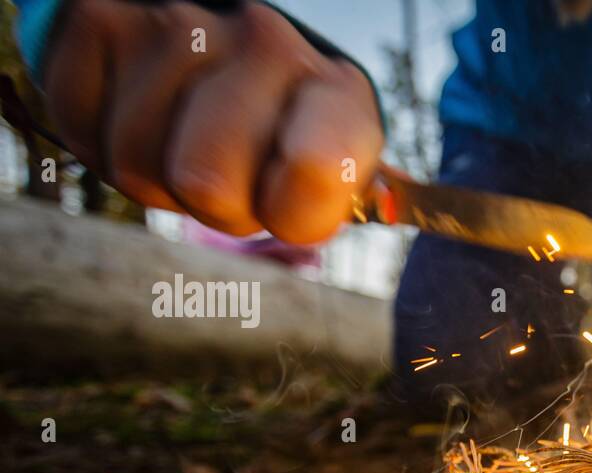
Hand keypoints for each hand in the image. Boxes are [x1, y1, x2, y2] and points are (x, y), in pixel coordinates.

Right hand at [42, 0, 383, 243]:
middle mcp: (264, 43)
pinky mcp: (100, 21)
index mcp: (335, 88)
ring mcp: (178, 25)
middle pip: (209, 188)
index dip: (294, 215)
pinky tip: (138, 111)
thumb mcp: (331, 152)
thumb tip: (390, 211)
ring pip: (140, 168)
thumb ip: (347, 192)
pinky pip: (85, 133)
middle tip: (229, 181)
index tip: (289, 211)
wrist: (198, 34)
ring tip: (183, 140)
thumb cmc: (278, 121)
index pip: (319, 169)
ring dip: (157, 178)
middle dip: (215, 209)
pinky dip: (103, 142)